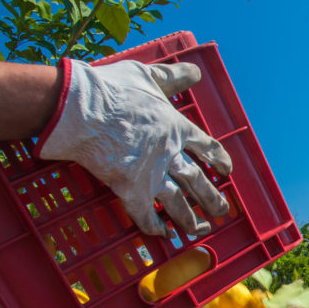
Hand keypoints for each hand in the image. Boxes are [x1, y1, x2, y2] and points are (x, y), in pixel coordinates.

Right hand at [37, 58, 232, 236]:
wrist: (81, 110)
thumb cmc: (112, 89)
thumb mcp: (147, 75)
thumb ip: (172, 76)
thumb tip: (195, 71)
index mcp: (176, 127)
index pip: (206, 147)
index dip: (219, 160)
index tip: (227, 172)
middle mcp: (170, 153)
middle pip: (197, 180)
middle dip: (211, 198)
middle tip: (222, 210)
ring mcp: (152, 174)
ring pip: (178, 202)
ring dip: (190, 219)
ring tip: (202, 229)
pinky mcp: (130, 189)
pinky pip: (145, 215)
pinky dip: (154, 227)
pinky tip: (163, 236)